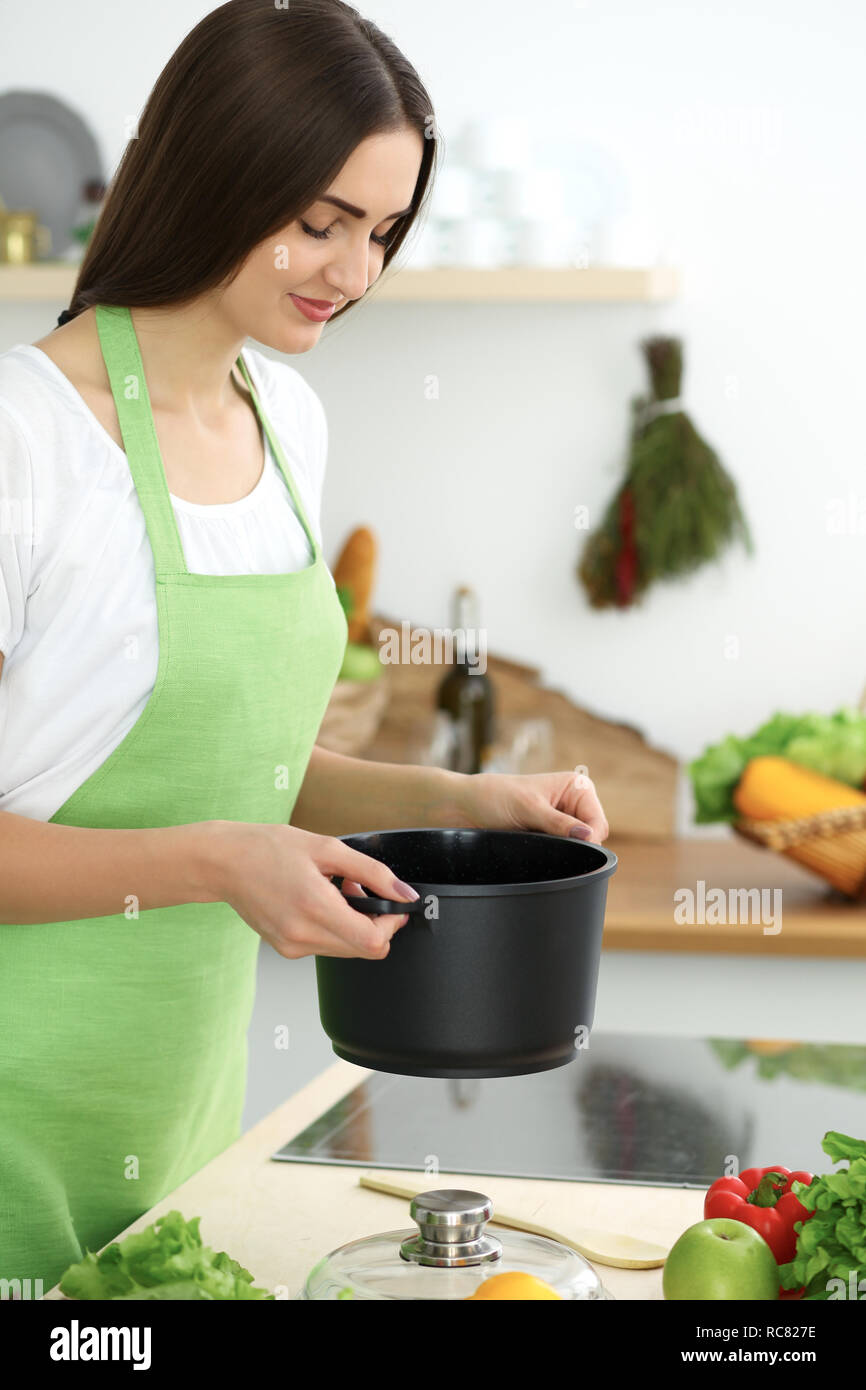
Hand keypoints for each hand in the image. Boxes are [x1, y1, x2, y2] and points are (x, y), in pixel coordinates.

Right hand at [207, 821, 418, 959]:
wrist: (224, 862)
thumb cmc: (268, 848)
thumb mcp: (327, 848)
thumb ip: (372, 873)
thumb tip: (404, 893)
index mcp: (314, 907)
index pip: (373, 942)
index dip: (392, 925)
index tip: (392, 905)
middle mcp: (302, 936)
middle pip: (364, 950)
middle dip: (374, 923)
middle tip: (359, 891)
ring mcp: (292, 947)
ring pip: (347, 950)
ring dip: (354, 925)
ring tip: (335, 892)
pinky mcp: (286, 950)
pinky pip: (326, 947)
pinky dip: (334, 928)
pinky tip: (318, 903)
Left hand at [449, 769, 609, 842]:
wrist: (465, 808)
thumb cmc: (494, 797)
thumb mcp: (529, 808)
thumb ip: (559, 823)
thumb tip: (588, 836)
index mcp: (576, 787)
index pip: (598, 822)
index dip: (589, 838)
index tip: (574, 847)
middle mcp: (573, 803)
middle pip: (592, 836)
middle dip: (576, 844)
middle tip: (548, 842)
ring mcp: (561, 821)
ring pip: (579, 847)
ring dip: (564, 850)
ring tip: (537, 841)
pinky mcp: (549, 835)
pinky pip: (563, 852)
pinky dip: (555, 854)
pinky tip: (538, 850)